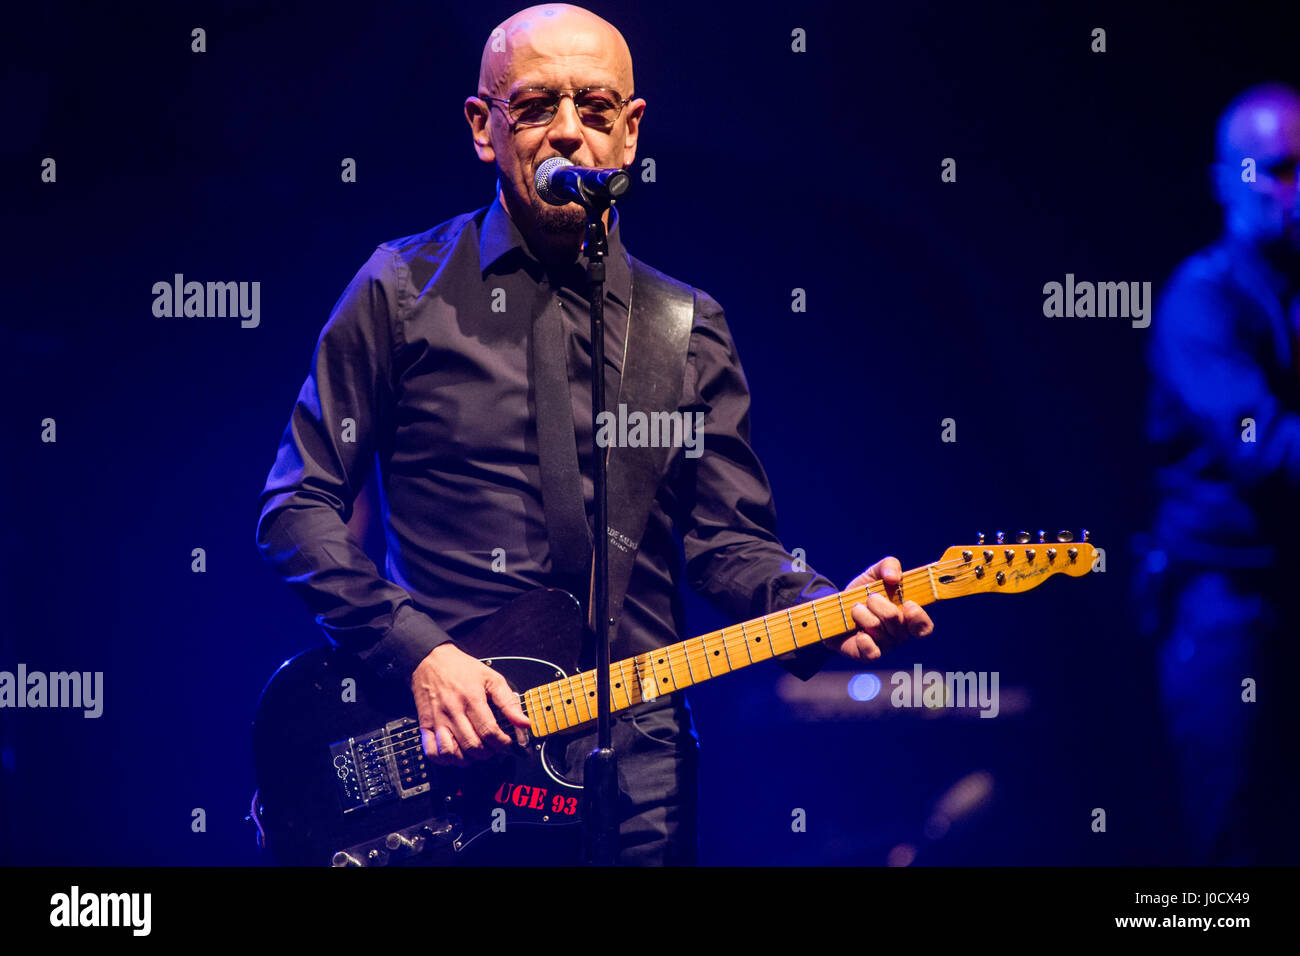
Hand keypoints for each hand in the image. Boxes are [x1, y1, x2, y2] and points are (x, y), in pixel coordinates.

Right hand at [411, 643, 530, 765]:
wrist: (430, 660)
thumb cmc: (461, 669)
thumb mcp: (491, 678)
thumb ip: (508, 701)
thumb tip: (524, 722)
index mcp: (472, 699)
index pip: (489, 731)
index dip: (501, 742)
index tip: (505, 741)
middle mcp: (453, 711)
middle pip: (472, 745)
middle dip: (487, 752)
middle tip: (492, 747)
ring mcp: (438, 720)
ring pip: (451, 752)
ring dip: (466, 759)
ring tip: (474, 752)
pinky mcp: (425, 725)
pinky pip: (432, 751)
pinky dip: (443, 759)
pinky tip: (454, 754)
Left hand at [824, 556, 933, 660]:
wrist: (834, 609)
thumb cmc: (861, 592)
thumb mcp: (874, 573)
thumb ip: (889, 565)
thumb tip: (894, 577)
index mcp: (907, 616)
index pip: (925, 626)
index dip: (918, 617)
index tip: (907, 603)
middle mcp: (899, 634)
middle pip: (895, 619)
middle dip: (876, 602)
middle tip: (868, 598)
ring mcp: (884, 645)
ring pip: (877, 628)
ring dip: (861, 613)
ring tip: (855, 609)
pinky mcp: (867, 655)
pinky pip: (872, 652)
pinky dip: (863, 640)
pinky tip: (858, 633)